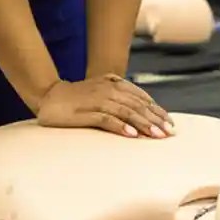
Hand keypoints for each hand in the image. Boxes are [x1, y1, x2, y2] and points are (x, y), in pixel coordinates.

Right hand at [36, 74, 173, 138]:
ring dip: (143, 124)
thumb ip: (121, 99)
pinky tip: (132, 134)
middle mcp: (109, 89)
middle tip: (169, 133)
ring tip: (156, 135)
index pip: (142, 98)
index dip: (157, 111)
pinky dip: (120, 126)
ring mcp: (97, 100)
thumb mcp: (103, 93)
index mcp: (115, 84)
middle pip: (137, 105)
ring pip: (126, 112)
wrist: (50, 96)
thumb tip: (144, 113)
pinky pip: (106, 119)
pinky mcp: (85, 112)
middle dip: (155, 120)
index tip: (170, 124)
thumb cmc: (79, 98)